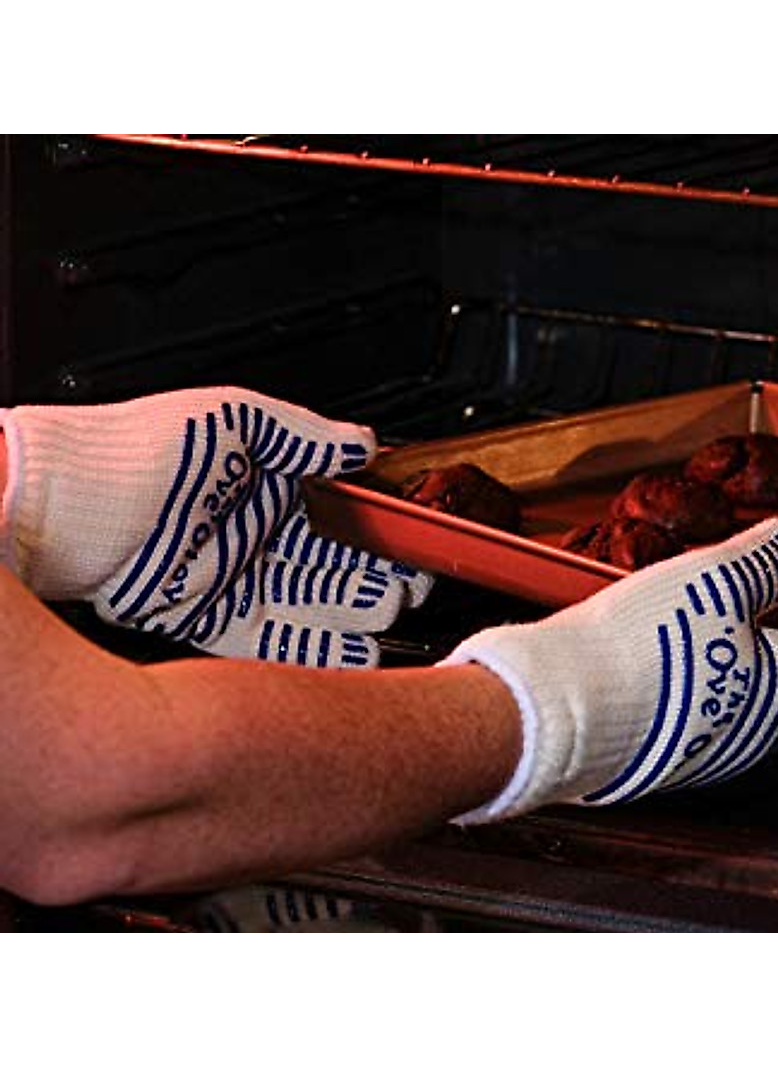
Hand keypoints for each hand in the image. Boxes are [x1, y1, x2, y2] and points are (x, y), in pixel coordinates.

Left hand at [0, 388, 432, 667]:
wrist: (66, 503)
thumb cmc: (136, 448)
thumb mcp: (233, 419)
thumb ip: (305, 434)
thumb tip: (361, 441)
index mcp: (263, 479)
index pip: (337, 509)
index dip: (377, 527)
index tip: (412, 542)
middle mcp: (251, 530)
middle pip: (330, 561)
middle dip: (376, 577)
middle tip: (416, 590)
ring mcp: (231, 575)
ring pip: (306, 602)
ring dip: (349, 615)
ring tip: (390, 624)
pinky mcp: (206, 616)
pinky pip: (269, 637)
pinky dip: (307, 646)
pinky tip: (340, 652)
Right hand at [443, 517, 777, 819]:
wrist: (557, 713)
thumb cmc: (637, 650)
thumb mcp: (710, 580)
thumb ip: (761, 561)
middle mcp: (757, 729)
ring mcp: (711, 750)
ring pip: (761, 712)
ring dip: (770, 683)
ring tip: (759, 654)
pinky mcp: (666, 759)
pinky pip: (712, 723)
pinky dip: (719, 696)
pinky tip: (690, 677)